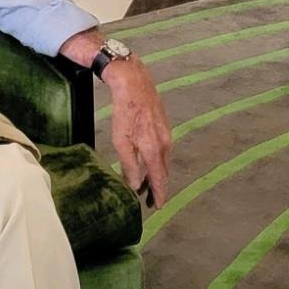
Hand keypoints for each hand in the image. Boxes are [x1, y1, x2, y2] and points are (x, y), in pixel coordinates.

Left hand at [102, 58, 172, 206]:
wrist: (134, 82)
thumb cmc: (125, 111)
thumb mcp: (121, 140)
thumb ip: (129, 165)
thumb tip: (135, 185)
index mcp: (154, 149)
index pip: (160, 179)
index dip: (159, 194)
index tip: (157, 206)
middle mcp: (164, 144)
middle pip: (163, 172)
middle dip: (158, 187)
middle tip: (150, 200)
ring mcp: (167, 134)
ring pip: (164, 160)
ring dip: (157, 174)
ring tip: (148, 184)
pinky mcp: (164, 126)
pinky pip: (163, 150)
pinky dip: (158, 160)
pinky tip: (150, 161)